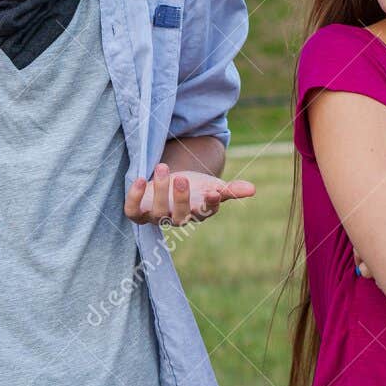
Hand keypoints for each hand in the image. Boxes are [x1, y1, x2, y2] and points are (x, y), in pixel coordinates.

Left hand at [123, 162, 255, 225]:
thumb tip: (253, 189)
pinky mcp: (137, 212)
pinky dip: (134, 196)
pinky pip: (132, 210)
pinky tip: (140, 178)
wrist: (167, 187)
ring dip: (159, 191)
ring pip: (156, 212)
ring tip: (163, 166)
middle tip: (182, 177)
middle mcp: (175, 218)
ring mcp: (155, 216)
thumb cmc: (193, 188)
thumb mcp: (211, 185)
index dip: (209, 205)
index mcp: (197, 212)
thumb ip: (230, 189)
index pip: (204, 213)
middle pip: (178, 216)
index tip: (213, 191)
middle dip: (180, 198)